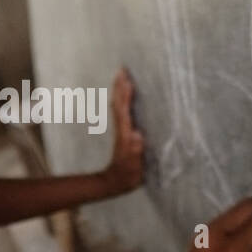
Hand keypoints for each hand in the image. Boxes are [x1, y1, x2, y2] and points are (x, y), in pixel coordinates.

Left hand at [100, 68, 145, 193]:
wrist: (115, 182)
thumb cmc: (127, 175)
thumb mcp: (133, 166)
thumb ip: (135, 152)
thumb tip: (137, 135)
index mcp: (125, 133)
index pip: (124, 110)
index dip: (125, 95)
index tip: (128, 80)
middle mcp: (122, 128)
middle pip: (118, 103)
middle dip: (120, 86)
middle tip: (123, 69)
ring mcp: (121, 130)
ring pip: (119, 105)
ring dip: (120, 90)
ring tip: (123, 76)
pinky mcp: (123, 133)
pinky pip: (122, 111)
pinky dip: (123, 100)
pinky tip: (126, 96)